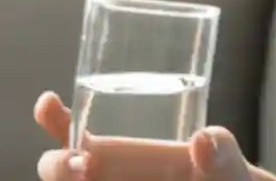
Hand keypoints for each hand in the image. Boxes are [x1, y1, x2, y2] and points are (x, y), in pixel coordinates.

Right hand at [34, 91, 275, 180]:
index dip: (54, 119)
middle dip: (58, 167)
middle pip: (60, 170)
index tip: (49, 102)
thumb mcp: (227, 162)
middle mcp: (104, 177)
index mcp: (119, 155)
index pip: (73, 133)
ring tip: (91, 179)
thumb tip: (205, 139)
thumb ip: (223, 153)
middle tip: (87, 164)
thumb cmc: (223, 178)